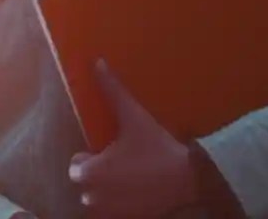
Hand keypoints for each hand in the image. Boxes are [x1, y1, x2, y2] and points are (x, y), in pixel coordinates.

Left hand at [68, 59, 199, 217]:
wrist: (191, 179)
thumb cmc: (157, 147)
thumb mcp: (133, 116)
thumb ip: (111, 89)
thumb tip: (97, 62)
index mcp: (89, 172)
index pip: (76, 167)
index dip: (90, 159)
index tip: (108, 153)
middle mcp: (94, 197)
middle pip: (86, 186)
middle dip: (99, 177)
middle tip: (123, 165)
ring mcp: (112, 213)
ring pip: (100, 203)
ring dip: (109, 193)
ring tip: (131, 179)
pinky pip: (117, 214)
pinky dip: (123, 206)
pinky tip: (140, 192)